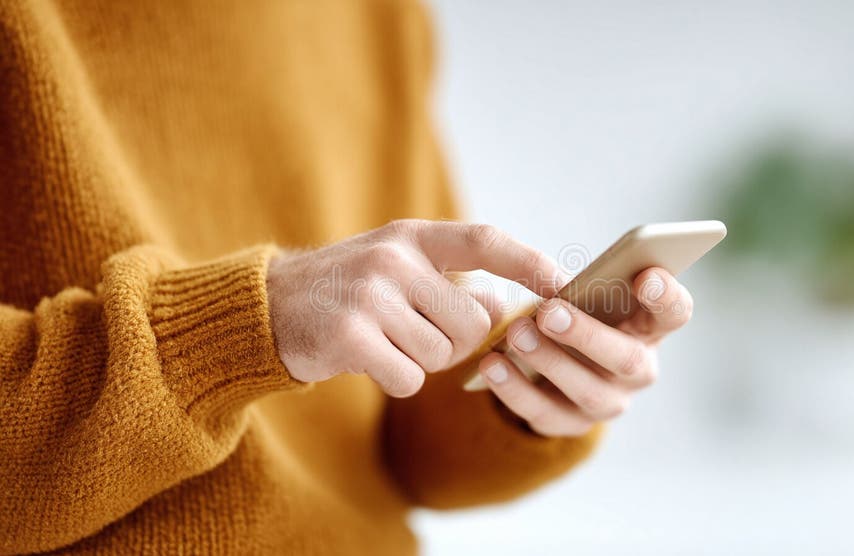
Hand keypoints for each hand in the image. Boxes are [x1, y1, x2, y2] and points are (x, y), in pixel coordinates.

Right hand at [266, 219, 559, 395]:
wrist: (268, 308)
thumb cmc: (346, 291)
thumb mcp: (395, 267)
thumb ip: (447, 279)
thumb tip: (503, 307)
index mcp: (411, 236)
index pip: (484, 242)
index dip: (529, 262)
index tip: (565, 284)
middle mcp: (394, 259)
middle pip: (474, 321)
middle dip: (459, 342)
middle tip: (419, 334)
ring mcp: (370, 296)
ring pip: (443, 354)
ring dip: (422, 361)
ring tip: (386, 341)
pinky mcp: (351, 337)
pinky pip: (409, 378)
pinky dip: (397, 379)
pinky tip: (369, 360)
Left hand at [477, 268, 692, 436]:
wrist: (545, 359)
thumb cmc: (573, 310)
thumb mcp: (584, 292)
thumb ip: (587, 284)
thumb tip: (557, 277)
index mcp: (649, 326)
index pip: (674, 313)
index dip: (666, 296)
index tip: (645, 274)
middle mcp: (638, 370)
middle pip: (627, 359)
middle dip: (587, 335)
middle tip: (549, 311)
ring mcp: (608, 402)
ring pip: (587, 391)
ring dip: (549, 361)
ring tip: (515, 334)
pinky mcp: (570, 424)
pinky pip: (544, 413)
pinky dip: (515, 388)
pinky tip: (492, 365)